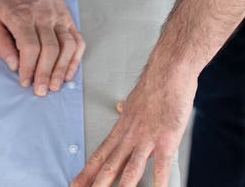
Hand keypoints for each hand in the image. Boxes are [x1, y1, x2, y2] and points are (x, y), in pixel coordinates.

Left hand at [0, 0, 84, 95]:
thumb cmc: (7, 4)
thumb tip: (13, 64)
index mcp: (21, 16)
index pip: (30, 46)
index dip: (28, 67)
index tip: (25, 82)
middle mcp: (43, 16)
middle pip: (50, 49)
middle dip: (45, 73)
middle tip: (41, 91)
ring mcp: (58, 17)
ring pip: (67, 45)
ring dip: (62, 69)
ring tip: (55, 86)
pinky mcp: (68, 18)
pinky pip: (77, 40)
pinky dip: (75, 59)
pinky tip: (69, 73)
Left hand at [71, 59, 195, 186]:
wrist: (168, 69)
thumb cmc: (154, 83)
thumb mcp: (134, 97)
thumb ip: (126, 108)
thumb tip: (118, 107)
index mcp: (123, 127)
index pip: (101, 154)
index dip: (87, 171)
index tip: (75, 184)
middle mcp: (131, 135)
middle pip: (110, 165)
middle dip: (96, 184)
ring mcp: (148, 139)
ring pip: (130, 169)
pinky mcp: (166, 140)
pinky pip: (161, 167)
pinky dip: (158, 183)